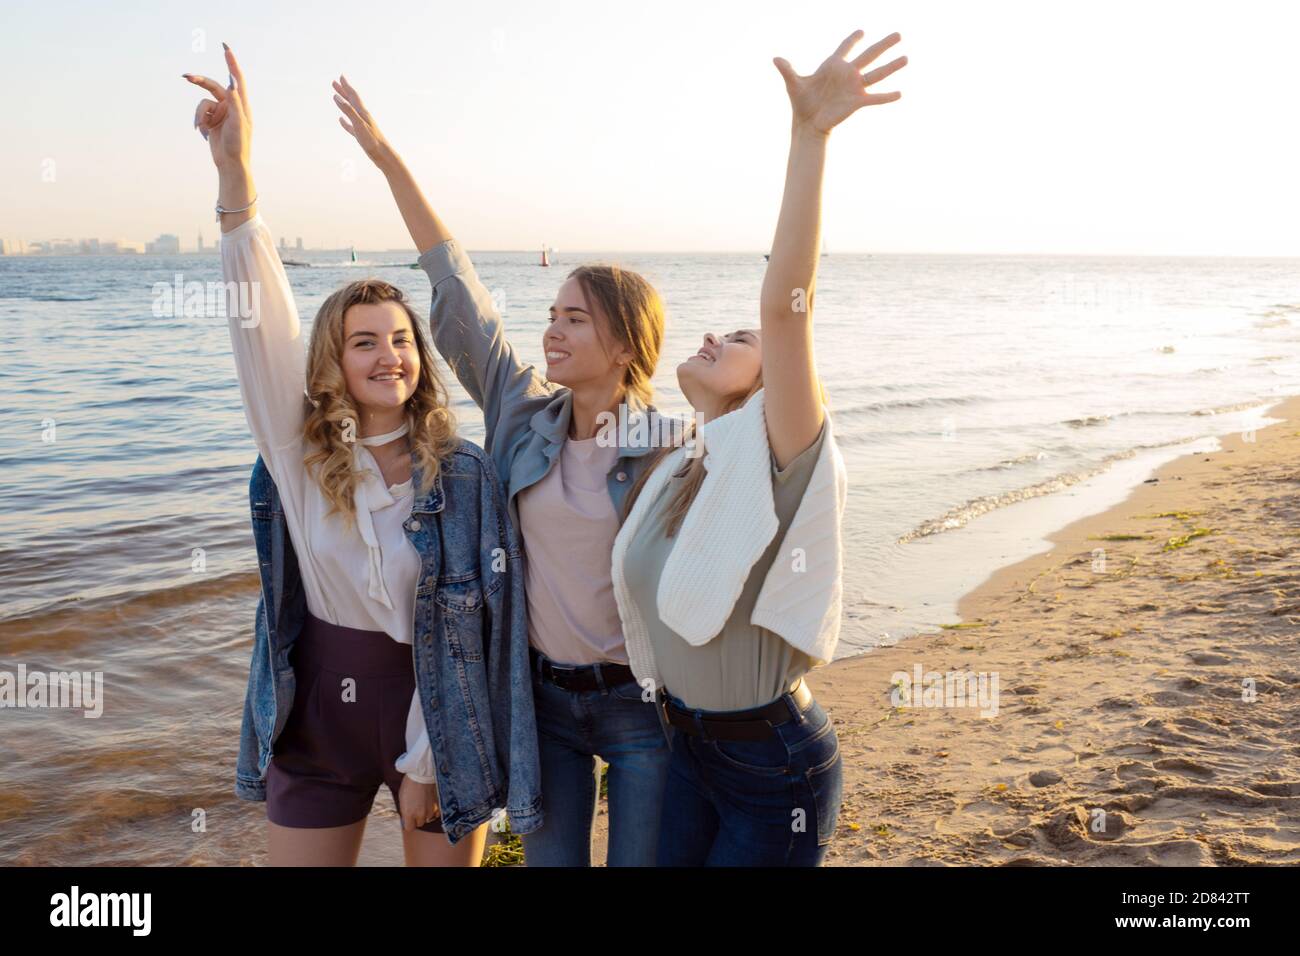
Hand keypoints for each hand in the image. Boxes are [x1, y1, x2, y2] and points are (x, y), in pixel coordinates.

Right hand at [184, 43, 251, 169]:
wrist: (229, 164)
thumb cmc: (238, 144)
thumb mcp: (238, 122)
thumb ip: (234, 101)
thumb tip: (232, 81)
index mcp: (241, 104)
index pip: (236, 79)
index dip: (231, 62)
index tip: (225, 47)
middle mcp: (231, 106)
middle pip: (212, 86)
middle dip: (200, 82)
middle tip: (186, 77)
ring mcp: (220, 113)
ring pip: (202, 103)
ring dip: (200, 115)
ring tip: (202, 128)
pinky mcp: (211, 121)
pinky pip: (199, 114)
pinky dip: (198, 122)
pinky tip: (203, 133)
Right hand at [332, 75, 395, 169]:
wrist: (384, 156)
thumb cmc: (373, 141)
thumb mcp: (359, 124)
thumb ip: (348, 111)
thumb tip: (337, 97)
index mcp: (363, 113)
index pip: (353, 96)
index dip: (346, 86)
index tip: (341, 76)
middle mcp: (363, 117)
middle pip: (352, 101)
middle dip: (343, 91)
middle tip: (335, 83)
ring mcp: (362, 126)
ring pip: (350, 111)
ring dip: (343, 103)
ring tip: (337, 97)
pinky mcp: (360, 135)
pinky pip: (350, 125)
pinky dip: (344, 121)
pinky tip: (341, 120)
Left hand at [397, 774, 440, 831]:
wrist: (422, 773)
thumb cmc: (409, 784)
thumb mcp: (402, 798)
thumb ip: (405, 811)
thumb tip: (407, 818)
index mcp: (409, 813)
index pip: (409, 828)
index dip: (408, 824)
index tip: (408, 819)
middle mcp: (420, 814)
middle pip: (420, 824)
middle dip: (417, 818)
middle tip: (416, 810)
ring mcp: (430, 810)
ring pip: (428, 818)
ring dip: (426, 814)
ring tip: (423, 804)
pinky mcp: (437, 805)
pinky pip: (436, 813)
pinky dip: (433, 810)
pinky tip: (430, 804)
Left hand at [773, 30, 906, 135]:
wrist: (807, 124)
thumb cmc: (801, 103)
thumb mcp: (794, 84)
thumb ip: (787, 70)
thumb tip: (775, 59)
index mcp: (833, 65)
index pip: (845, 47)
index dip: (853, 39)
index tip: (861, 31)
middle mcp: (847, 74)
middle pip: (869, 55)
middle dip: (884, 45)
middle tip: (899, 34)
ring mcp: (854, 87)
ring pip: (877, 74)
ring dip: (892, 66)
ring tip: (906, 58)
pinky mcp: (857, 102)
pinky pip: (875, 98)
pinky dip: (887, 97)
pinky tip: (900, 93)